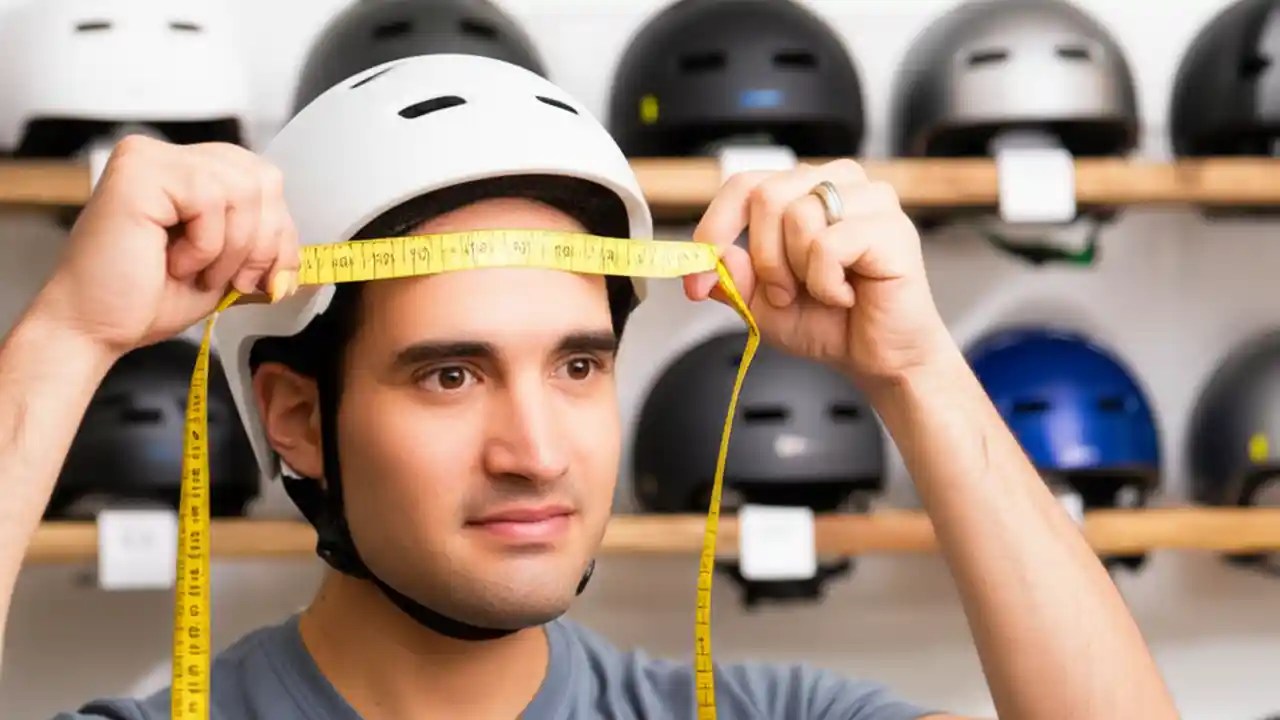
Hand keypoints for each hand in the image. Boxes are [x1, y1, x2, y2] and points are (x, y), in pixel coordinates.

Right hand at [31, 135, 300, 359]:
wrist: (95, 328)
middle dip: (264, 241)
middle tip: (236, 280)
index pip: (264, 180)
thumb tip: (315, 262)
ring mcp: (150, 158)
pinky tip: (174, 262)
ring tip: (198, 272)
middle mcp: (168, 156)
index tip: (272, 278)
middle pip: (262, 178)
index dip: (280, 230)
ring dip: (232, 248)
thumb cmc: (147, 299)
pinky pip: (209, 199)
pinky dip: (205, 245)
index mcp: (190, 173)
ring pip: (242, 189)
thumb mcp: (228, 271)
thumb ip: (266, 252)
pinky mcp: (138, 170)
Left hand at [684, 159, 955, 387]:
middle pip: (765, 195)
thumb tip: (712, 257)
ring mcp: (869, 199)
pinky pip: (829, 244)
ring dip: (796, 271)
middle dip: (762, 258)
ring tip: (822, 292)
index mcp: (802, 191)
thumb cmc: (831, 323)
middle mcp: (835, 183)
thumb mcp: (760, 305)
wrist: (880, 357)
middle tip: (782, 294)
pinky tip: (846, 294)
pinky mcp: (891, 226)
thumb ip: (731, 278)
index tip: (696, 279)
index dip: (713, 229)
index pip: (743, 184)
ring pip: (797, 214)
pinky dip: (826, 282)